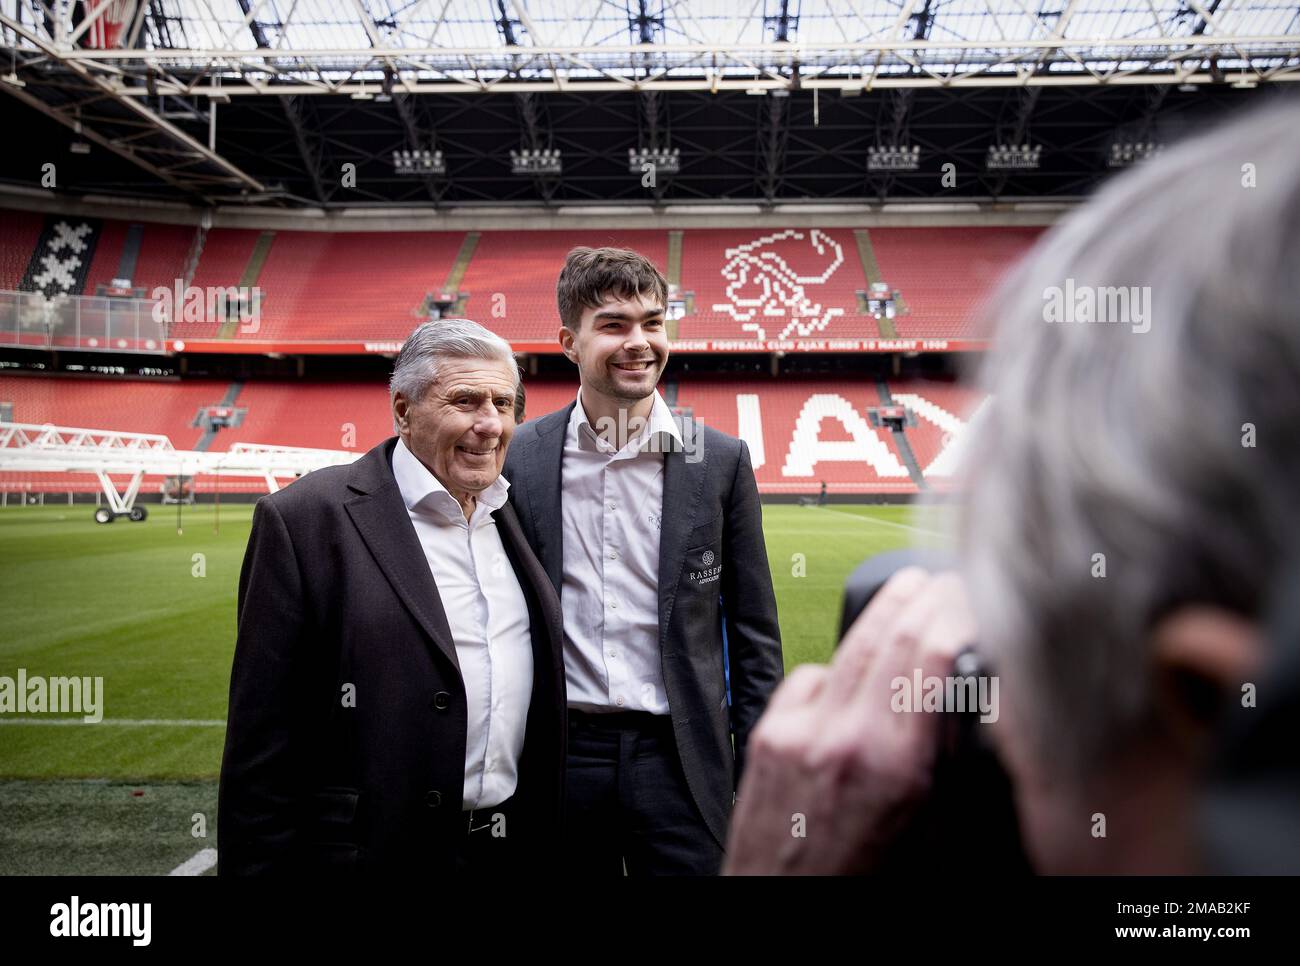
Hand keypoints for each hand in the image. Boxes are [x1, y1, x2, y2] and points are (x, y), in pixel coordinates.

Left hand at [723, 568, 975, 874]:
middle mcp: (838, 737)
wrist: (782, 916)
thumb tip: (964, 699)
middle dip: (922, 598)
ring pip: (846, 649)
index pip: (928, 654)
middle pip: (887, 638)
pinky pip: (809, 678)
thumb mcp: (931, 828)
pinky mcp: (767, 736)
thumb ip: (944, 757)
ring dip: (881, 614)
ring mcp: (795, 732)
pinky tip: (856, 663)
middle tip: (946, 578)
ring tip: (907, 590)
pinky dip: (838, 664)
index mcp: (891, 764)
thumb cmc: (863, 884)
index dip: (955, 613)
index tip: (974, 596)